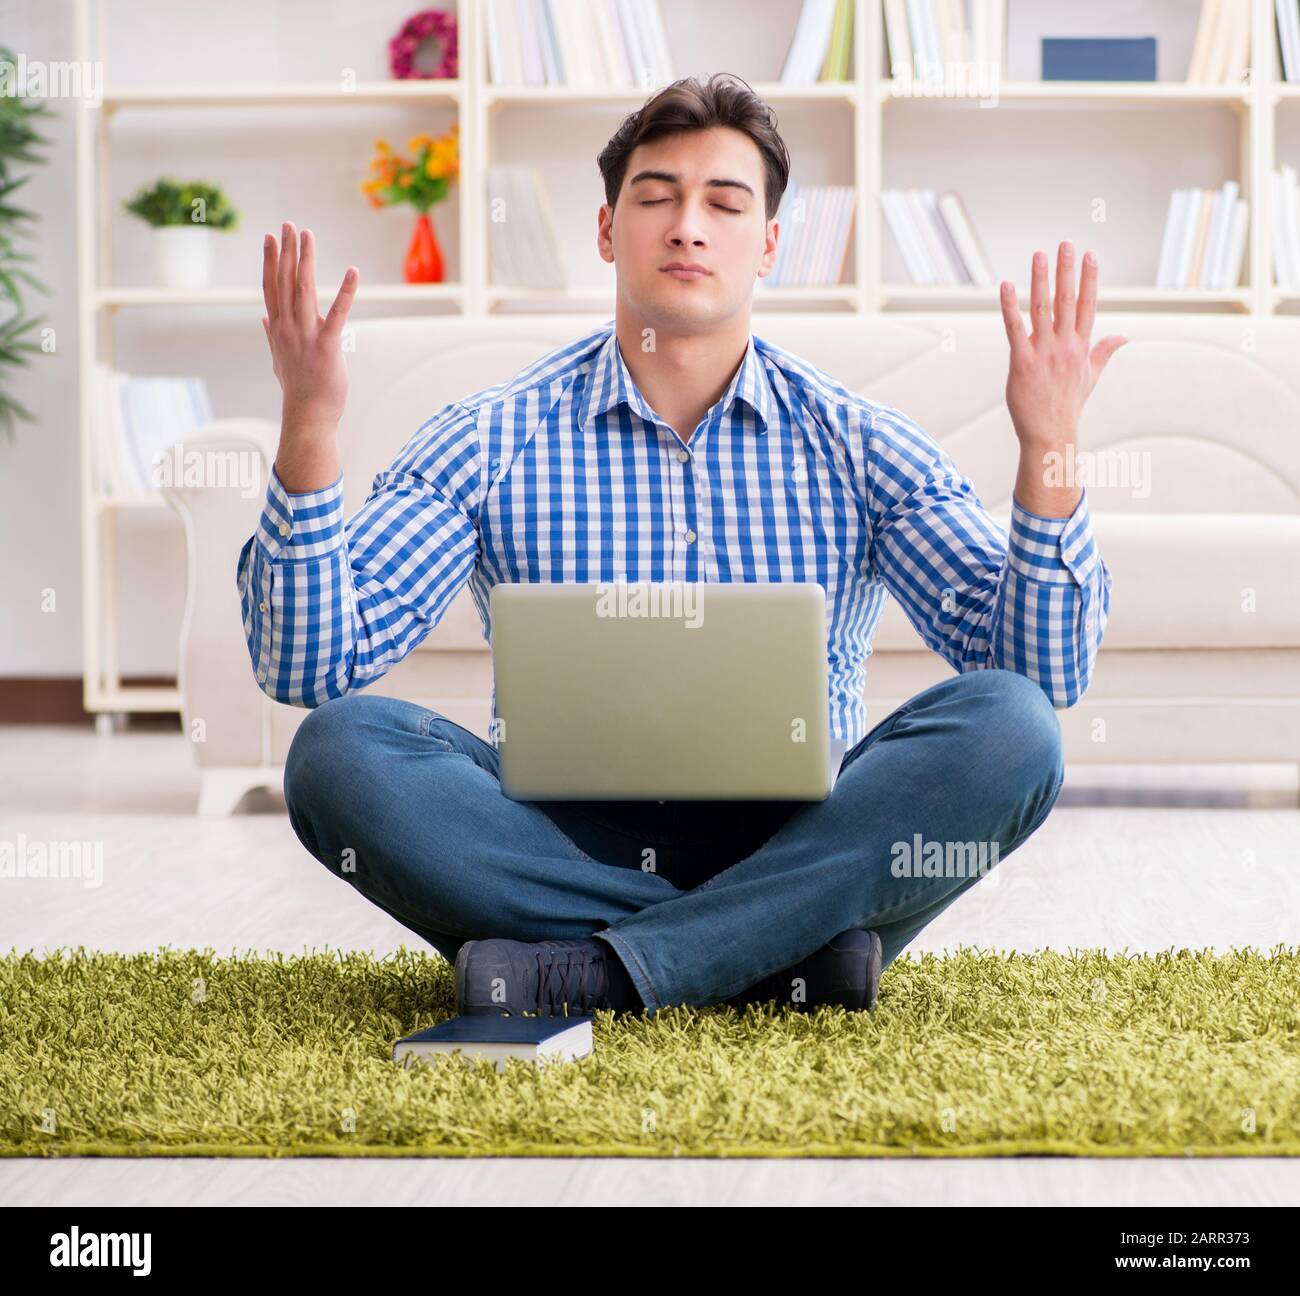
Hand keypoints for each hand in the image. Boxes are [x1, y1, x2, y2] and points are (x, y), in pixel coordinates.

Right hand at [261, 222, 357, 433]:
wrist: (308, 416)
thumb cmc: (298, 389)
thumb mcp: (279, 360)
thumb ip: (272, 336)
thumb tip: (264, 318)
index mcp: (278, 329)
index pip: (271, 287)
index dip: (270, 260)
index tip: (269, 237)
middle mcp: (288, 328)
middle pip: (284, 281)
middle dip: (285, 250)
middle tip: (288, 224)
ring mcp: (306, 336)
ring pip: (303, 289)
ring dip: (305, 260)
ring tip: (307, 235)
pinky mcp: (327, 346)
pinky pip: (338, 314)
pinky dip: (345, 291)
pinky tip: (352, 271)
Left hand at [999, 242, 1126, 447]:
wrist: (1051, 433)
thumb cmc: (1068, 405)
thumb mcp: (1091, 376)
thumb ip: (1105, 352)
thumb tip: (1125, 337)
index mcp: (1081, 346)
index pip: (1089, 305)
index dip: (1090, 278)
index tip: (1091, 254)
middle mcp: (1065, 346)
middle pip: (1068, 300)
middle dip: (1067, 270)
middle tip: (1066, 242)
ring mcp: (1044, 353)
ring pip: (1043, 309)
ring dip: (1040, 280)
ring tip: (1039, 254)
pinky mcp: (1021, 363)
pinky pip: (1014, 329)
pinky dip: (1010, 307)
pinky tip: (1005, 286)